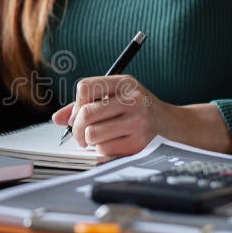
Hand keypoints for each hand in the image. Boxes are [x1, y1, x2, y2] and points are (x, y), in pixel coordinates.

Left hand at [51, 75, 231, 155]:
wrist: (174, 126)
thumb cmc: (139, 110)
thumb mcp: (116, 97)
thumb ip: (85, 104)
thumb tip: (57, 118)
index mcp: (124, 82)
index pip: (85, 87)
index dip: (76, 104)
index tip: (79, 113)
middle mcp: (132, 99)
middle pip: (86, 113)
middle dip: (77, 128)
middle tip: (80, 134)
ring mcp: (138, 121)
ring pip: (92, 134)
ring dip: (90, 141)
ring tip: (98, 138)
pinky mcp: (140, 142)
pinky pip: (104, 149)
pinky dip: (103, 150)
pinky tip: (115, 143)